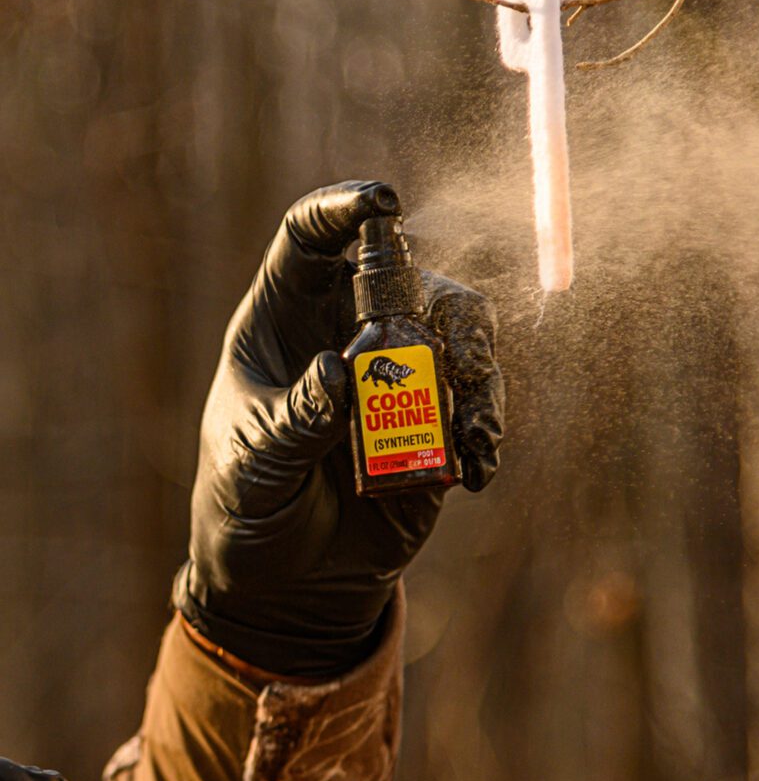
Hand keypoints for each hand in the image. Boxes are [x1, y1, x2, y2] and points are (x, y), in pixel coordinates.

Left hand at [174, 182, 504, 675]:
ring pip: (461, 329)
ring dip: (481, 374)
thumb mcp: (254, 467)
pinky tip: (476, 469)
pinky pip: (478, 396)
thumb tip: (340, 371)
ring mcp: (398, 371)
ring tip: (475, 435)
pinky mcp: (434, 417)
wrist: (292, 578)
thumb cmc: (248, 506)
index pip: (313, 236)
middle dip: (443, 308)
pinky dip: (488, 424)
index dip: (345, 206)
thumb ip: (295, 420)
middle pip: (411, 276)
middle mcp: (348, 329)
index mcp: (287, 317)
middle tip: (456, 357)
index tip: (383, 202)